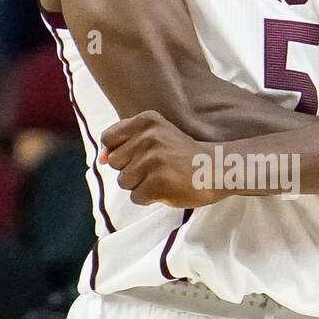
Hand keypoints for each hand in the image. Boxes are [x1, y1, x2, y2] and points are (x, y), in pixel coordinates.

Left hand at [100, 111, 221, 207]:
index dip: (117, 152)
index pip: (109, 139)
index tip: (136, 156)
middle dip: (131, 170)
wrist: (216, 169)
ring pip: (124, 182)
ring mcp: (153, 160)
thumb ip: (125, 142)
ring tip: (162, 177)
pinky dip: (149, 198)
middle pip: (116, 163)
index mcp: (146, 121)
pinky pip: (136, 197)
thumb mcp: (156, 135)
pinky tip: (166, 188)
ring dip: (140, 185)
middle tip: (156, 167)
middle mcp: (148, 137)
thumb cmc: (182, 155)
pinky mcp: (158, 182)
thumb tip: (101, 160)